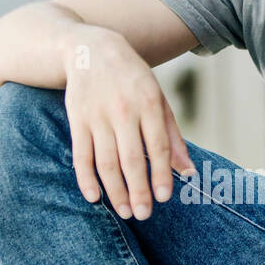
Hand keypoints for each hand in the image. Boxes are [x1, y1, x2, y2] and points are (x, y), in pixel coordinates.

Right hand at [64, 29, 194, 218]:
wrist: (92, 49)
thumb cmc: (133, 80)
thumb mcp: (159, 100)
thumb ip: (173, 137)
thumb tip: (187, 172)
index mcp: (149, 104)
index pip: (157, 146)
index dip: (160, 174)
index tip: (163, 198)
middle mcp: (123, 111)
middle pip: (131, 158)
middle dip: (138, 190)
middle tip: (142, 214)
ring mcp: (98, 116)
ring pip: (106, 161)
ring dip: (115, 190)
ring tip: (125, 211)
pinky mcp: (77, 119)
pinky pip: (81, 154)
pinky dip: (86, 178)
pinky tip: (94, 197)